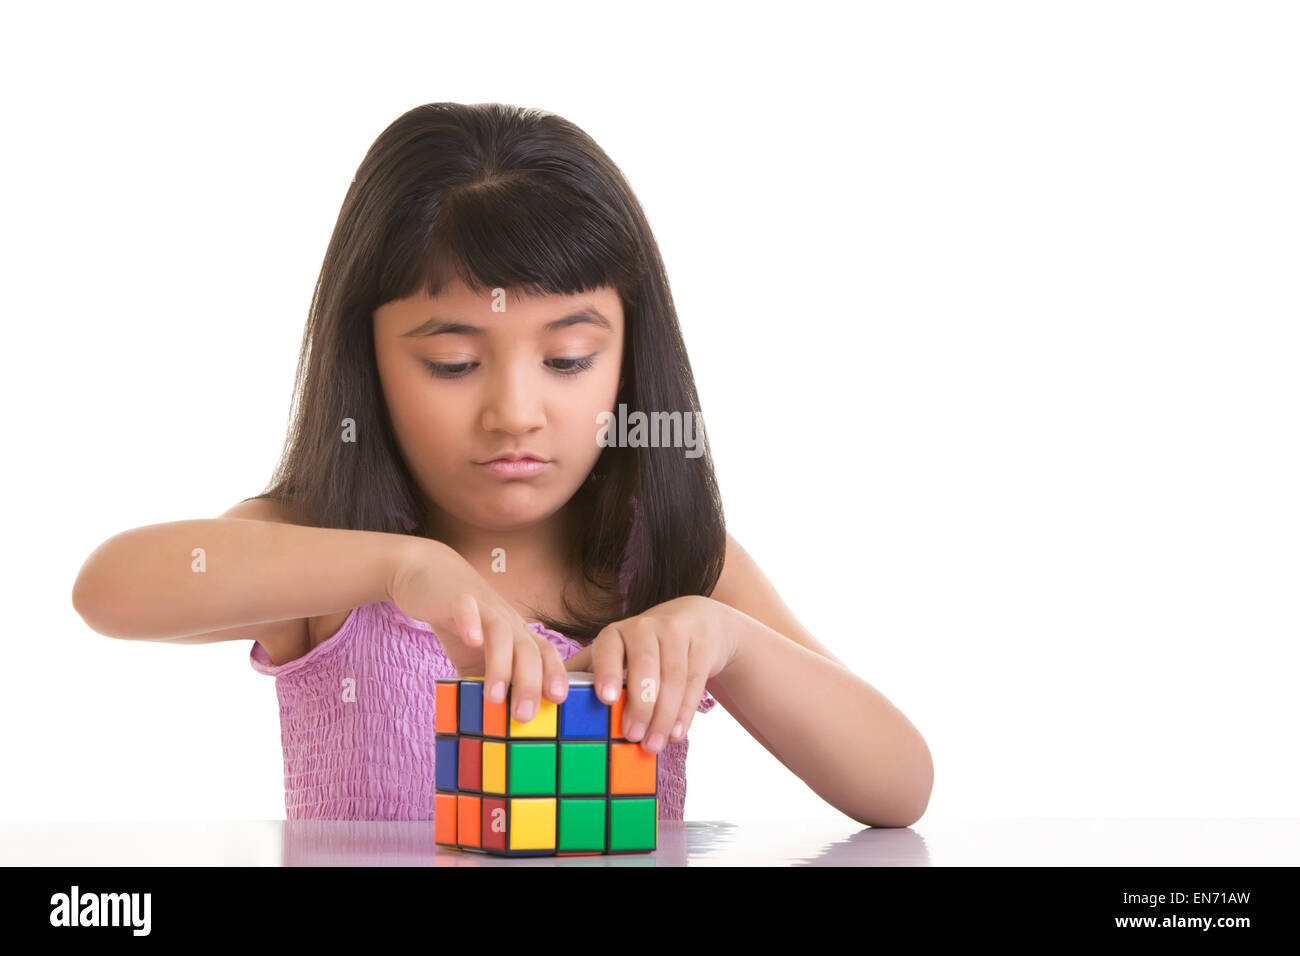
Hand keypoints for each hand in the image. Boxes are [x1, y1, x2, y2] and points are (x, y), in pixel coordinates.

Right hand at [387, 539, 569, 723]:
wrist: (428, 575)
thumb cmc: (460, 622)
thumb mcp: (475, 660)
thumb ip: (485, 684)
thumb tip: (492, 725)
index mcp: (517, 636)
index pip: (544, 655)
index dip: (554, 675)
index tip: (560, 702)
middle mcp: (507, 621)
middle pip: (528, 650)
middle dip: (530, 683)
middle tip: (524, 715)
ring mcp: (483, 607)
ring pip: (502, 634)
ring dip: (501, 665)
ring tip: (494, 696)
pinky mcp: (456, 598)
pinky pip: (467, 609)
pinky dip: (472, 622)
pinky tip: (472, 641)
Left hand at [562, 596, 739, 753]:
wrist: (694, 622)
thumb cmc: (642, 647)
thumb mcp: (615, 653)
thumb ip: (588, 672)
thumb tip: (547, 701)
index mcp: (615, 633)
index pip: (608, 648)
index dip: (607, 671)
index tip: (605, 698)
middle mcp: (644, 627)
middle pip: (644, 665)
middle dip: (639, 703)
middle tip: (632, 736)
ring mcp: (675, 634)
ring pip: (671, 677)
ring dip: (663, 715)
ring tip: (654, 744)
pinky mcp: (700, 646)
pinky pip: (693, 681)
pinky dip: (685, 711)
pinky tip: (677, 734)